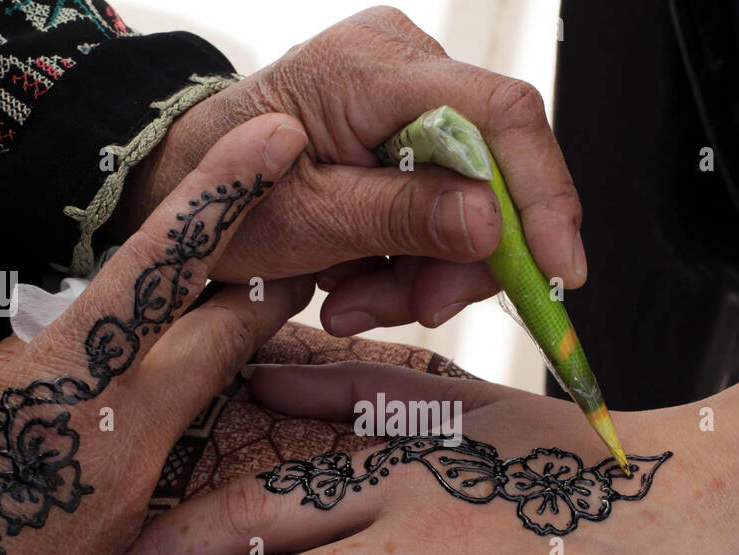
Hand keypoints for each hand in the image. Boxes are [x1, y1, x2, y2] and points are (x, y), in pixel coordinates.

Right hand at [0, 114, 314, 554]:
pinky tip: (169, 382)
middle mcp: (121, 432)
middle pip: (222, 330)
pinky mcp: (134, 526)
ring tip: (253, 284)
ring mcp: (137, 485)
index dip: (222, 198)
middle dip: (263, 272)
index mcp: (59, 388)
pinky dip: (185, 393)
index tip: (280, 146)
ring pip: (205, 384)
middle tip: (300, 226)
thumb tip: (47, 322)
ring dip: (228, 333)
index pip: (160, 270)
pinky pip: (177, 435)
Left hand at [111, 6, 583, 334]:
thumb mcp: (307, 219)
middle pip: (493, 166)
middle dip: (463, 256)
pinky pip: (442, 200)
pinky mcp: (403, 129)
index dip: (542, 195)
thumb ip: (401, 217)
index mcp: (372, 68)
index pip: (498, 114)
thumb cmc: (220, 192)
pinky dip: (410, 256)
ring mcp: (407, 93)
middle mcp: (403, 63)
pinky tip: (360, 281)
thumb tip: (492, 225)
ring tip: (356, 302)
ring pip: (471, 197)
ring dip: (425, 269)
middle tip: (415, 308)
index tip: (560, 270)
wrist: (177, 183)